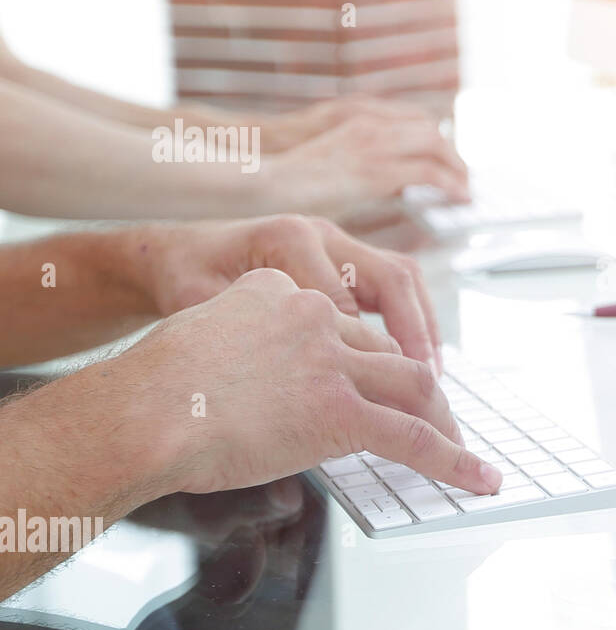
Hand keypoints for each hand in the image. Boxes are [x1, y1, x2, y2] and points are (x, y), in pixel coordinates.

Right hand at [120, 267, 499, 496]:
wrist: (138, 411)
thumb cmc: (146, 391)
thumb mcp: (199, 341)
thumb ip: (243, 351)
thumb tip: (259, 391)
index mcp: (279, 289)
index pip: (341, 323)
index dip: (361, 359)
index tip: (367, 380)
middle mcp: (314, 313)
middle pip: (387, 350)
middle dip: (415, 387)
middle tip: (432, 416)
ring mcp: (331, 360)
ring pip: (411, 384)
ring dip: (440, 418)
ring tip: (458, 447)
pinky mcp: (340, 409)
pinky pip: (412, 436)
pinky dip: (452, 459)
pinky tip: (478, 478)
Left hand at [136, 215, 443, 369]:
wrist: (171, 254)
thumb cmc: (182, 281)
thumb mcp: (202, 308)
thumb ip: (248, 337)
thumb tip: (290, 386)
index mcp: (288, 238)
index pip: (348, 299)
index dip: (370, 350)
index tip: (384, 397)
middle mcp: (320, 232)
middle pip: (391, 277)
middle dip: (415, 334)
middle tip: (428, 384)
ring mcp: (335, 240)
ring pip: (400, 276)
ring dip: (421, 326)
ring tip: (431, 377)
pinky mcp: (341, 255)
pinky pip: (390, 283)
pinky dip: (407, 321)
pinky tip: (410, 361)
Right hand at [262, 99, 468, 213]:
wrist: (263, 180)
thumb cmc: (288, 179)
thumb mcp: (332, 163)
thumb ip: (360, 167)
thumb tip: (386, 187)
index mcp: (358, 118)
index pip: (413, 119)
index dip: (435, 139)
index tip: (447, 157)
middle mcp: (370, 124)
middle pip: (430, 128)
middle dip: (452, 153)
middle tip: (463, 176)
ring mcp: (375, 143)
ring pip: (437, 145)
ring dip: (457, 167)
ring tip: (466, 189)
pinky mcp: (377, 170)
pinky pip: (429, 173)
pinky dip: (450, 185)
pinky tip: (459, 198)